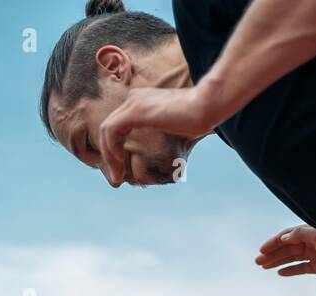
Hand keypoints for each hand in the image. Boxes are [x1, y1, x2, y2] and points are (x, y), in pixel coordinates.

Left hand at [98, 85, 219, 186]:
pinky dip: (111, 150)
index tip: (120, 170)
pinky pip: (111, 131)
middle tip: (115, 177)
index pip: (118, 125)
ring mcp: (135, 103)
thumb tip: (163, 158)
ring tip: (116, 176)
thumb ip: (162, 136)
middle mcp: (135, 98)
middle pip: (109, 128)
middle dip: (108, 154)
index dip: (114, 148)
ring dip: (108, 156)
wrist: (208, 106)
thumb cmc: (200, 120)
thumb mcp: (176, 130)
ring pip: (106, 130)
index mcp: (143, 101)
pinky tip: (118, 164)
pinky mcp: (137, 111)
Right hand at [255, 226, 315, 286]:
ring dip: (278, 261)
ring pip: (292, 258)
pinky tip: (280, 273)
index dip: (274, 243)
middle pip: (287, 247)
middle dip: (272, 254)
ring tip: (263, 267)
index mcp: (312, 232)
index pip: (288, 236)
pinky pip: (302, 268)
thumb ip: (302, 234)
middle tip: (257, 261)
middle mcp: (313, 242)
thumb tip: (285, 237)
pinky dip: (291, 270)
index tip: (262, 250)